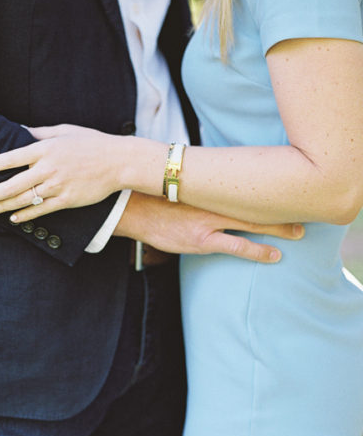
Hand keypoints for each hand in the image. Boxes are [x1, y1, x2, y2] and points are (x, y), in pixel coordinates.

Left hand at [0, 125, 149, 222]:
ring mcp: (57, 186)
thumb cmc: (91, 143)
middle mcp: (48, 168)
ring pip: (23, 199)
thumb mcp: (63, 131)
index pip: (10, 158)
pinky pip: (41, 210)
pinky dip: (25, 215)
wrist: (119, 162)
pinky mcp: (67, 200)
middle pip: (11, 184)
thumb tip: (18, 130)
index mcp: (45, 149)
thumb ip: (39, 133)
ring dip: (3, 206)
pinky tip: (13, 218)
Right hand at [116, 193, 304, 262]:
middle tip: (307, 207)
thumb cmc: (152, 197)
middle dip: (282, 205)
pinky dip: (258, 251)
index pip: (245, 184)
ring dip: (279, 228)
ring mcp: (209, 221)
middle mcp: (213, 200)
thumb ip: (199, 183)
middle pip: (256, 202)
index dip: (268, 185)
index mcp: (209, 185)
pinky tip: (275, 256)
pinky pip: (237, 246)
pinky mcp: (201, 240)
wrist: (129, 209)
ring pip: (253, 222)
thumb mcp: (178, 183)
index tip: (287, 184)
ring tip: (300, 232)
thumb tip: (212, 180)